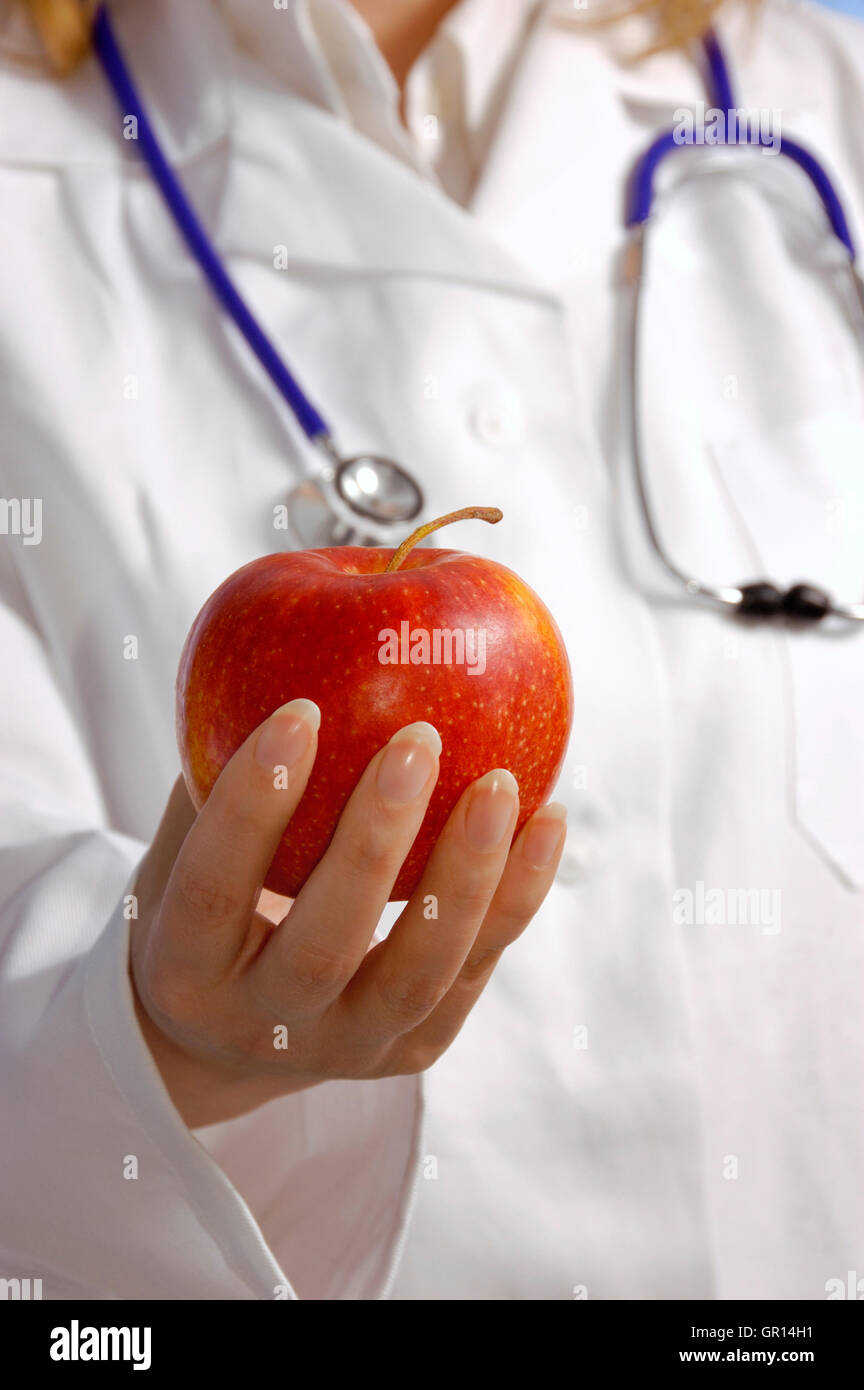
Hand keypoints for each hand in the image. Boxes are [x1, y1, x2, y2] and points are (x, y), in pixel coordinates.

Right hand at [130, 700, 566, 1126]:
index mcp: (184, 967)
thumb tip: (285, 646)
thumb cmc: (211, 903)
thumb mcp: (182, 843)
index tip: (302, 709)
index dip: (255, 802)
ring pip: (418, 976)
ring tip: (507, 783)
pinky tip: (547, 822)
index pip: (216, 886)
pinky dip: (515, 899)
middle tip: (419, 739)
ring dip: (468, 875)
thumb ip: (219, 766)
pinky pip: (473, 975)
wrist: (233, 1034)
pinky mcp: (411, 1050)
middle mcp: (261, 1025)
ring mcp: (345, 1049)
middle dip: (374, 841)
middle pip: (324, 945)